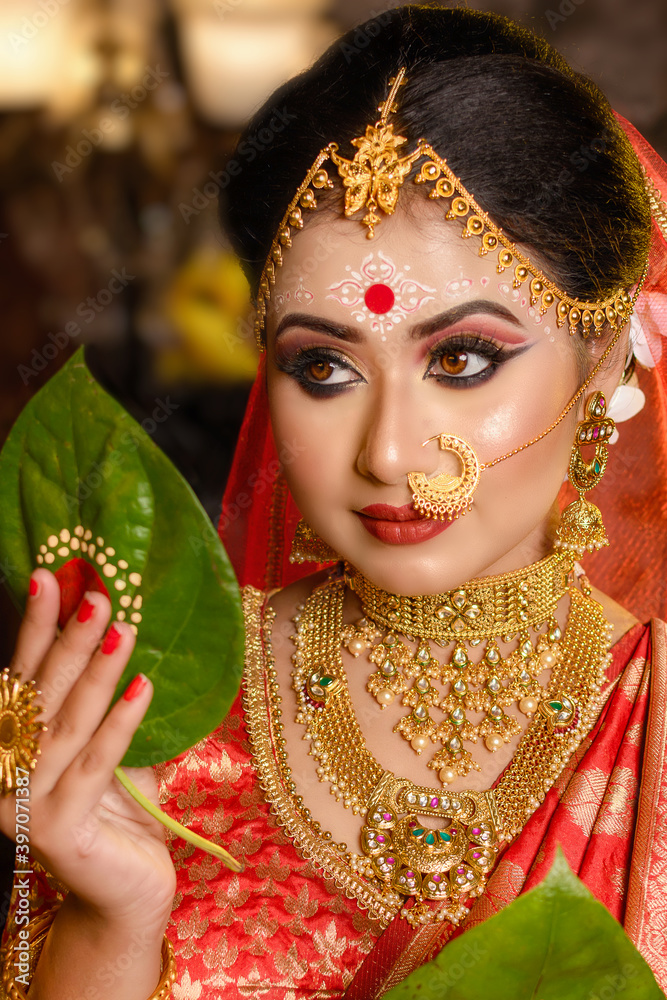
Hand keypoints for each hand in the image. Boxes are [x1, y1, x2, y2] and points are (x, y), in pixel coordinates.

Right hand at [0, 568, 175, 929]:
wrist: (126, 888)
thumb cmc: (116, 807)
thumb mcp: (101, 742)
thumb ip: (92, 700)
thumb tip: (109, 623)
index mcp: (7, 747)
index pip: (20, 675)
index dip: (35, 627)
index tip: (51, 577)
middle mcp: (2, 775)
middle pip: (39, 694)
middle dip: (69, 640)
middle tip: (100, 595)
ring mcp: (22, 806)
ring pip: (66, 724)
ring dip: (98, 672)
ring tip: (126, 628)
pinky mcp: (54, 830)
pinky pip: (95, 764)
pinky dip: (121, 724)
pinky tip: (143, 686)